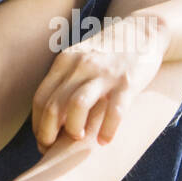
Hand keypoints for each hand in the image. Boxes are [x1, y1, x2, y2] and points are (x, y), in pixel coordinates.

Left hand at [32, 13, 168, 150]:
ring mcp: (104, 73)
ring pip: (76, 106)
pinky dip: (107, 130)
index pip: (40, 98)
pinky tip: (105, 141)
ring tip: (78, 141)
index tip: (42, 142)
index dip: (38, 125)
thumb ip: (65, 80)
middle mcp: (80, 66)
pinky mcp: (128, 81)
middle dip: (49, 133)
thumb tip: (48, 116)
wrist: (143, 30)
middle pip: (53, 105)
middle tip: (53, 150)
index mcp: (65, 62)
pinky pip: (114, 111)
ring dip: (73, 129)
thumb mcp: (79, 58)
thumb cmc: (108, 52)